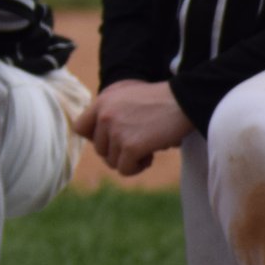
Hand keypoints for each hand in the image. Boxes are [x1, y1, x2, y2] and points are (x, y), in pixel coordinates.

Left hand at [73, 80, 193, 176]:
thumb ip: (110, 110)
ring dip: (129, 159)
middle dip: (118, 151)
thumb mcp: (128, 94)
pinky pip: (125, 169)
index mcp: (102, 102)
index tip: (113, 139)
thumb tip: (103, 139)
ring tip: (146, 148)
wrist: (184, 100)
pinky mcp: (130, 146)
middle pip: (99, 149)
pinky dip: (137, 167)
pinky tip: (150, 155)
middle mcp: (104, 116)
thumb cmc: (161, 99)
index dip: (96, 137)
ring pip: (112, 161)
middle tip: (139, 144)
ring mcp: (116, 131)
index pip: (80, 128)